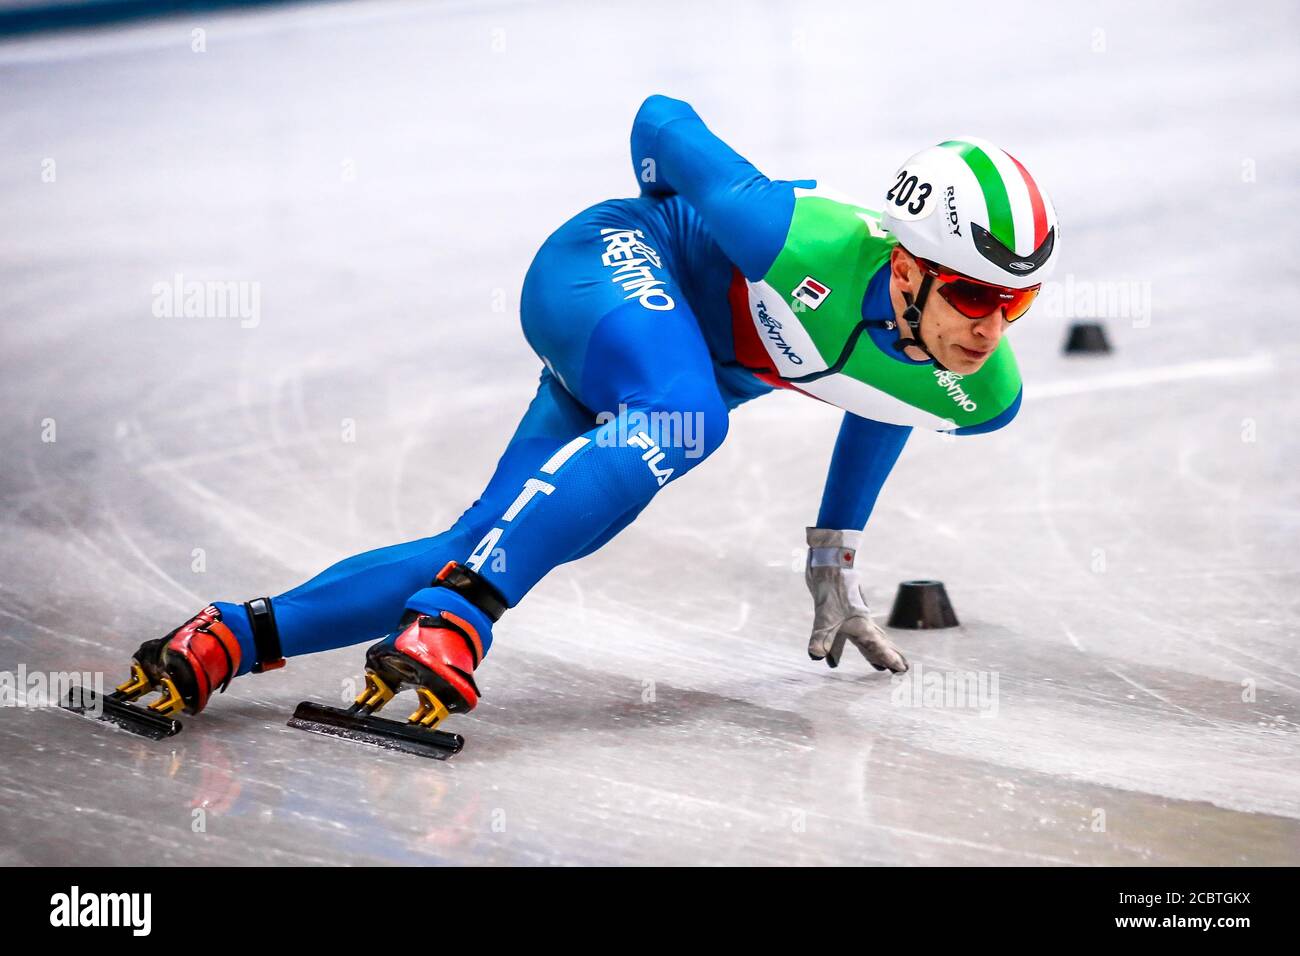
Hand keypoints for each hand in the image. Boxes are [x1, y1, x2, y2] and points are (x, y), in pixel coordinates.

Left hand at [805, 527, 908, 673]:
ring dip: (871, 653)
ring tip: (877, 667)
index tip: (902, 669)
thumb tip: (815, 657)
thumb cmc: (831, 588)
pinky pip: (845, 637)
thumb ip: (821, 638)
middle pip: (878, 644)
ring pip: (865, 640)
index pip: (878, 646)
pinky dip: (842, 649)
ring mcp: (852, 618)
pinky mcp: (840, 614)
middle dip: (888, 657)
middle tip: (902, 670)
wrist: (830, 563)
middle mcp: (860, 623)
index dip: (889, 658)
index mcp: (861, 626)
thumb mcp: (824, 616)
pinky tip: (833, 658)